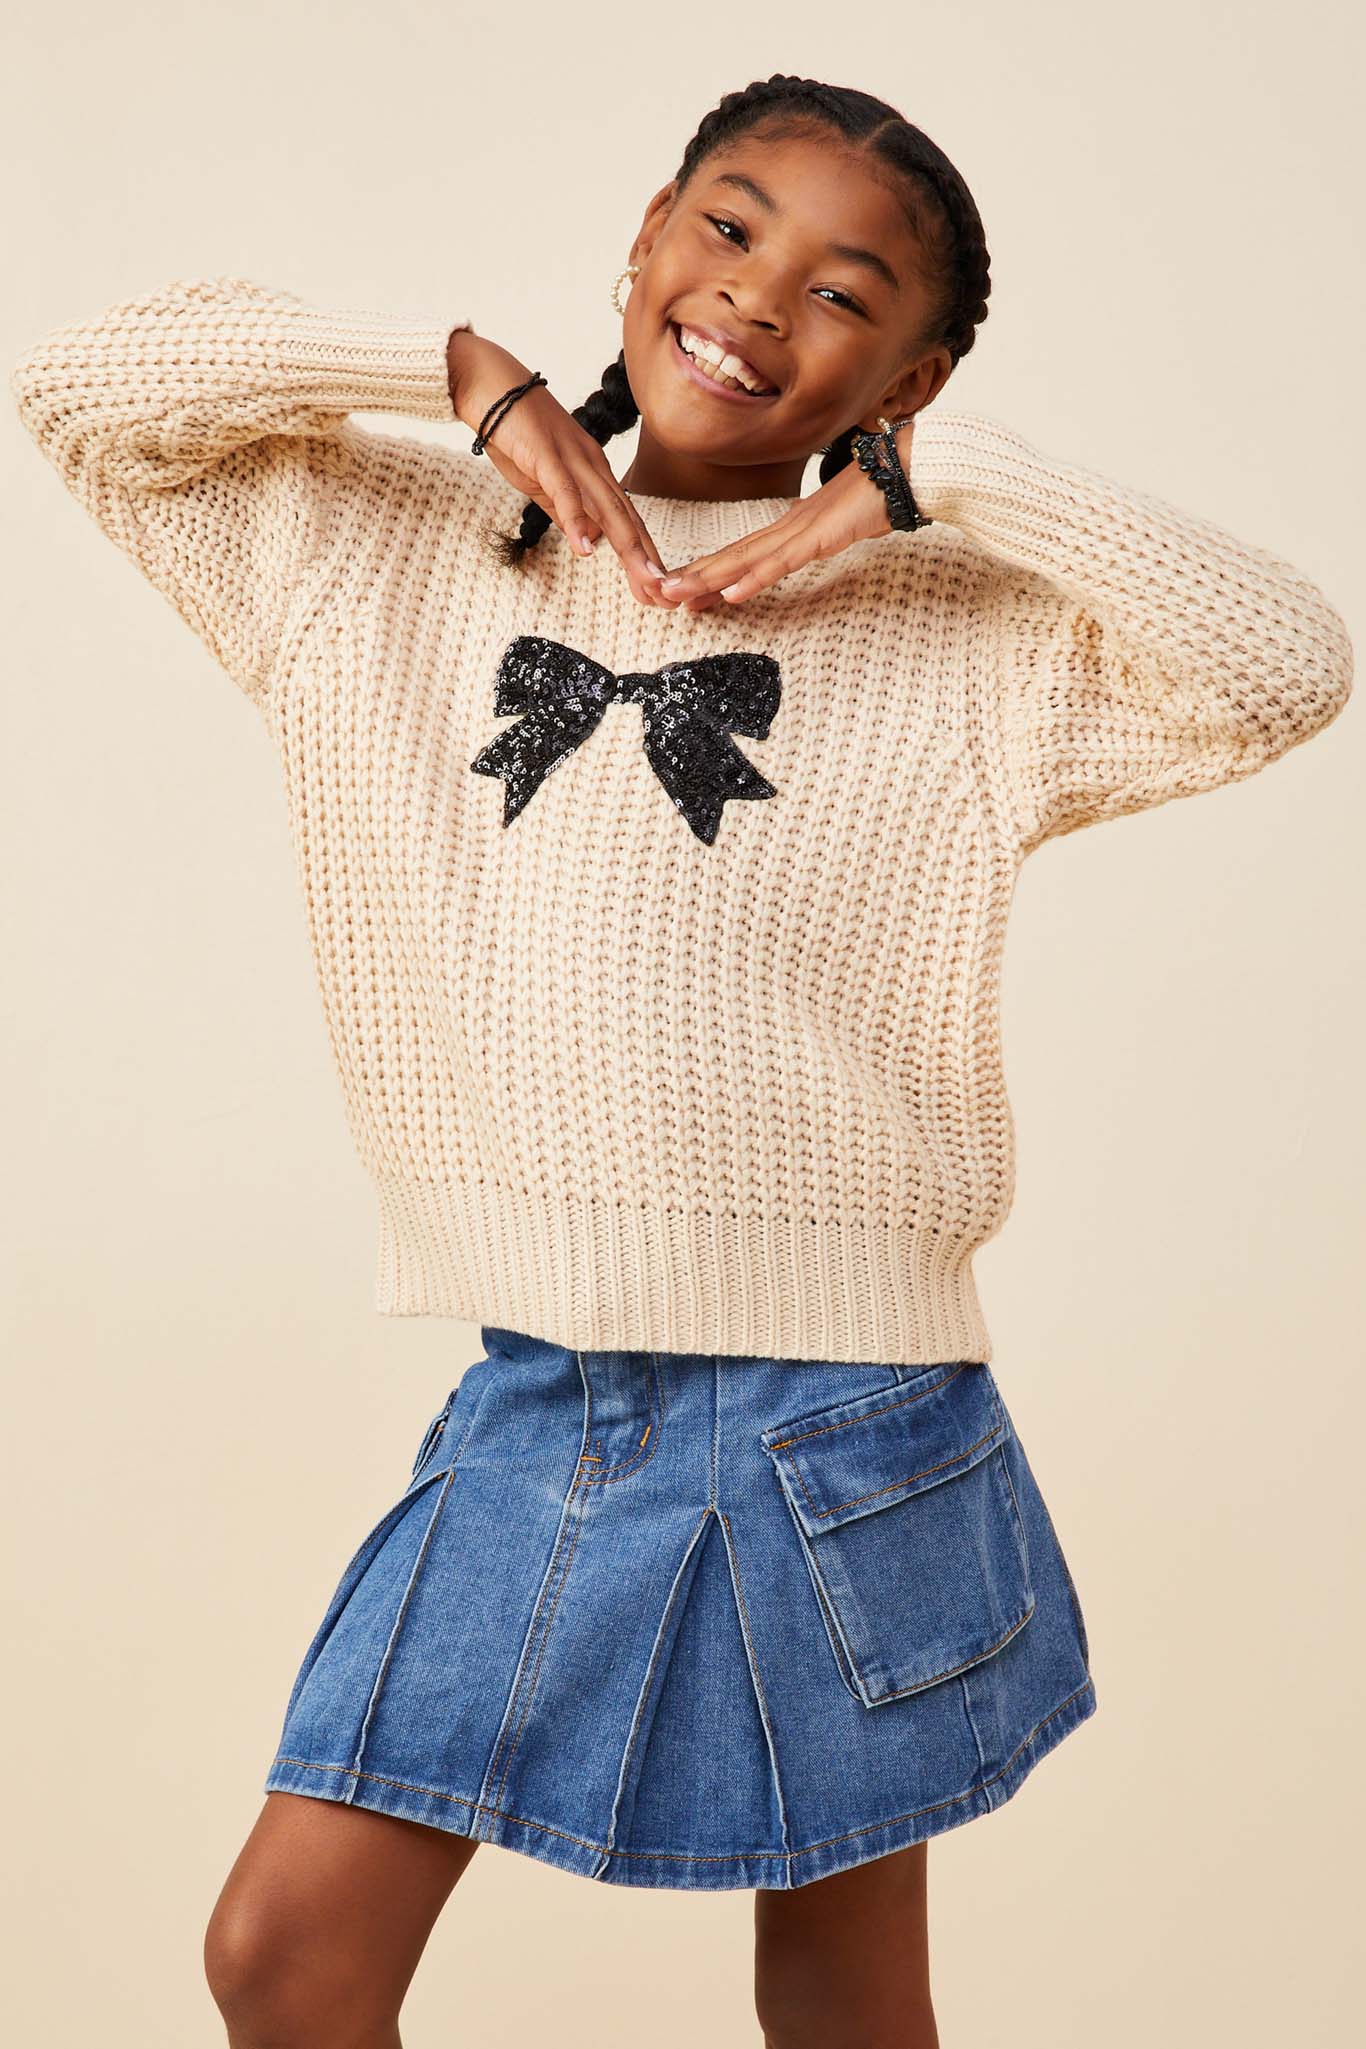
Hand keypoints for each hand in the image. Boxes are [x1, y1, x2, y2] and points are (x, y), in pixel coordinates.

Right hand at [446, 329, 666, 605]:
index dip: (645, 556)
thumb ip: (566, 511)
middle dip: (648, 561)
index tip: (658, 590)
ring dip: (628, 548)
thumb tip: (586, 540)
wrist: (491, 385)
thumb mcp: (544, 483)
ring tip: (645, 581)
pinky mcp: (546, 455)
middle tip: (667, 597)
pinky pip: (565, 491)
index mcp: (595, 474)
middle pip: (628, 520)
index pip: (628, 521)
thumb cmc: (516, 434)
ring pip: (608, 509)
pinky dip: (576, 521)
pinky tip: (584, 550)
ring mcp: (572, 459)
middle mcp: (593, 467)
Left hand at [654, 418, 918, 610]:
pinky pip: (780, 564)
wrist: (906, 473)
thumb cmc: (880, 495)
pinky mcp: (817, 538)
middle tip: (659, 594)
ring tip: (676, 595)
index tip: (684, 586)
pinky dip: (753, 578)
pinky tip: (731, 593)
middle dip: (694, 576)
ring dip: (707, 579)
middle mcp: (788, 527)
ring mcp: (800, 532)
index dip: (711, 570)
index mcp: (792, 526)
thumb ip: (824, 534)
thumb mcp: (843, 523)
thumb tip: (818, 540)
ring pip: (745, 560)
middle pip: (733, 556)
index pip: (743, 552)